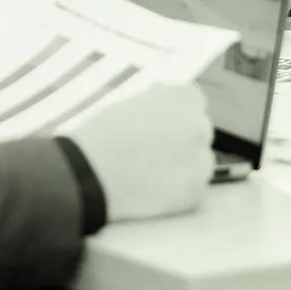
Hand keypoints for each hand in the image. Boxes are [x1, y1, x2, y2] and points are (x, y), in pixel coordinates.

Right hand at [62, 82, 213, 223]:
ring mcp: (201, 160)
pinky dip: (175, 193)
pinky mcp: (195, 192)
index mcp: (185, 96)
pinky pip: (190, 191)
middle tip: (151, 153)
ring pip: (198, 163)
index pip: (193, 103)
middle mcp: (200, 125)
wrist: (89, 172)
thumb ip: (157, 106)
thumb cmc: (102, 136)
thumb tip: (164, 114)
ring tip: (146, 174)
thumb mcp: (132, 103)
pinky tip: (149, 191)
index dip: (174, 115)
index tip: (160, 125)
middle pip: (197, 133)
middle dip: (180, 141)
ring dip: (181, 168)